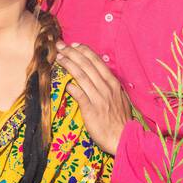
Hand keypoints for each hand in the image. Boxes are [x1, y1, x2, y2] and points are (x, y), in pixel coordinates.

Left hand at [54, 41, 132, 155]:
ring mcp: (99, 98)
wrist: (123, 138)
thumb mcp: (120, 98)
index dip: (84, 51)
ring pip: (81, 76)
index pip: (97, 61)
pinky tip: (64, 81)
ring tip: (58, 57)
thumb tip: (98, 76)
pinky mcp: (91, 110)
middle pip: (87, 65)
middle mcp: (106, 87)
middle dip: (72, 53)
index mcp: (113, 83)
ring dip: (69, 64)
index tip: (74, 45)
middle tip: (60, 45)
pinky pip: (79, 95)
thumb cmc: (120, 120)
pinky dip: (71, 86)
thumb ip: (110, 87)